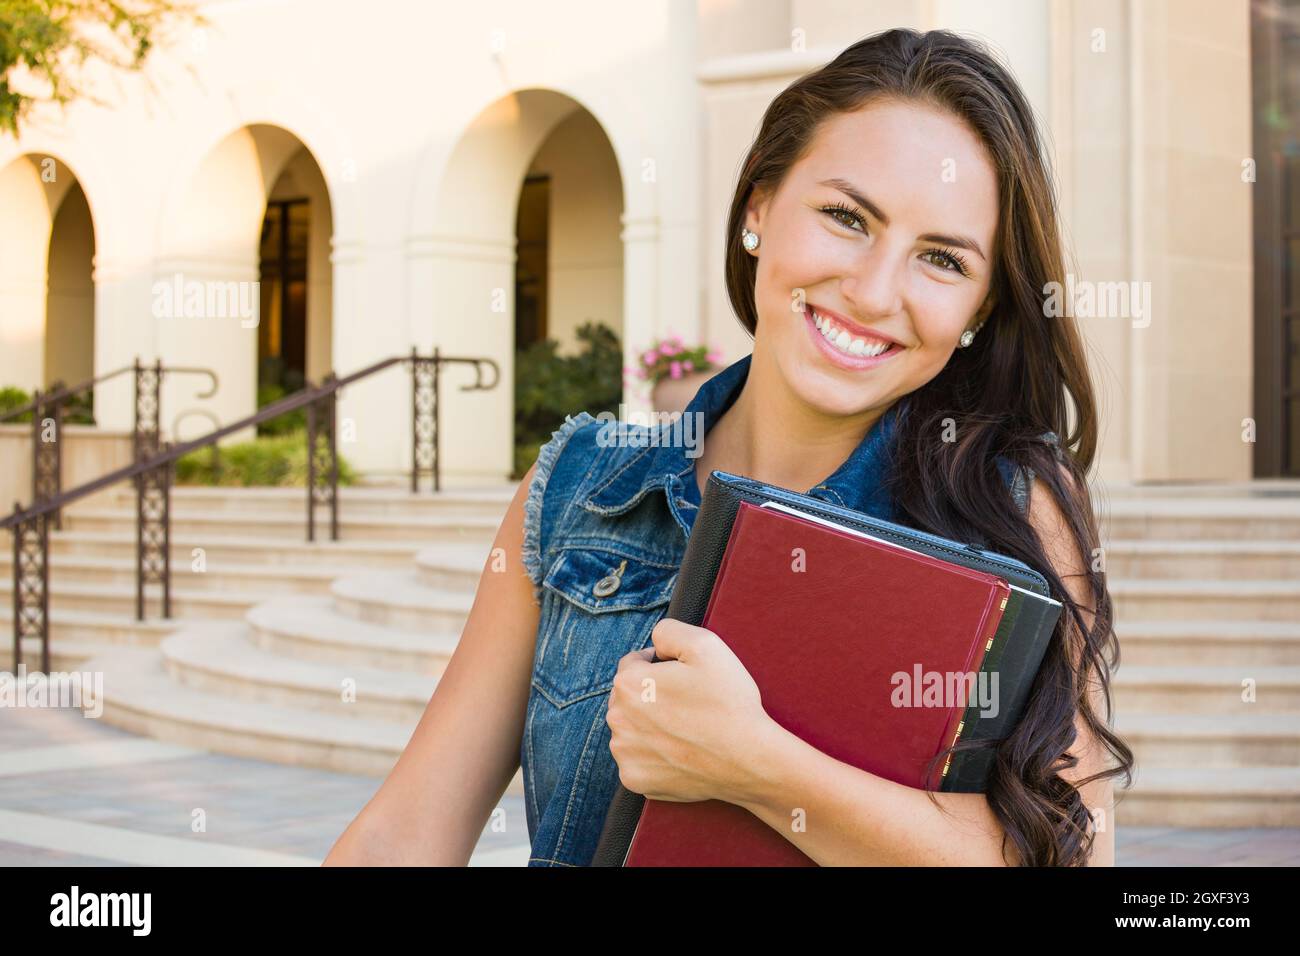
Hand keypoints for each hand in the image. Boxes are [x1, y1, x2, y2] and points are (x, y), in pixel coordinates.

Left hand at [605, 617, 772, 804]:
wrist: (750, 759)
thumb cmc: (729, 701)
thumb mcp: (705, 644)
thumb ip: (668, 631)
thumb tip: (654, 644)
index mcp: (629, 683)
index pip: (633, 664)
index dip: (659, 665)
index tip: (683, 678)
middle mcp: (617, 719)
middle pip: (628, 697)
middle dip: (650, 696)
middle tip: (687, 704)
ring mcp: (625, 753)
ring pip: (631, 728)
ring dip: (649, 726)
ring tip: (684, 728)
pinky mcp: (635, 779)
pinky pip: (638, 759)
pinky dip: (654, 755)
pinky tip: (680, 751)